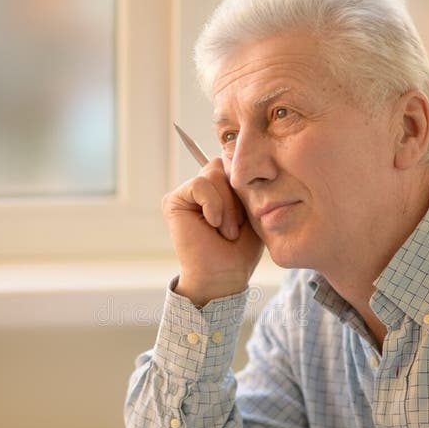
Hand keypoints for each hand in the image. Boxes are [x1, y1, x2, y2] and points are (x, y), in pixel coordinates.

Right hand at [162, 157, 263, 305]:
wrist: (225, 274)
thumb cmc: (241, 248)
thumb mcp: (253, 209)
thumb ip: (246, 182)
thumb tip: (237, 153)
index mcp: (222, 187)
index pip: (234, 161)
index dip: (245, 182)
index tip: (246, 215)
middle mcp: (204, 187)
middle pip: (225, 163)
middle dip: (236, 196)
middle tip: (235, 227)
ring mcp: (188, 193)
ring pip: (213, 174)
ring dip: (226, 206)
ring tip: (225, 230)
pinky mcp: (175, 200)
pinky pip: (199, 185)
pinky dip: (212, 205)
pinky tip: (212, 223)